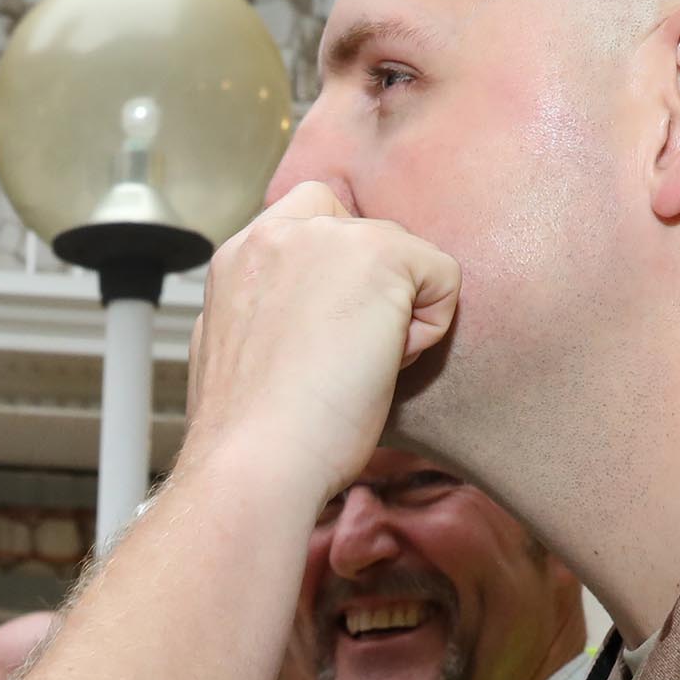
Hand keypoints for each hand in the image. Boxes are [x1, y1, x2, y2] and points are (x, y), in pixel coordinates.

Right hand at [181, 181, 459, 487]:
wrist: (256, 460)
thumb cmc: (250, 433)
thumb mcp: (236, 350)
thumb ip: (265, 308)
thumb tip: (301, 315)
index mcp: (239, 257)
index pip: (313, 218)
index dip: (337, 273)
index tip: (324, 333)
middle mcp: (278, 234)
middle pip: (366, 236)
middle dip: (368, 295)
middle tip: (336, 360)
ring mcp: (328, 237)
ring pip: (404, 260)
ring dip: (394, 315)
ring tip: (353, 368)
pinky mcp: (378, 254)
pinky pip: (442, 278)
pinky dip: (429, 329)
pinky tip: (382, 366)